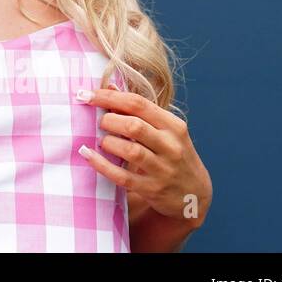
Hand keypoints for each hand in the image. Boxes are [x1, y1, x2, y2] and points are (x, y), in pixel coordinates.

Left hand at [76, 85, 212, 229]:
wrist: (194, 194)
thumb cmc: (172, 153)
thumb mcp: (164, 130)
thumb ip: (139, 110)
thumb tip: (110, 87)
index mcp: (173, 125)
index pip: (138, 103)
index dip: (109, 97)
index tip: (88, 94)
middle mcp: (171, 146)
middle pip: (134, 126)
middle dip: (109, 120)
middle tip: (98, 122)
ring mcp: (163, 169)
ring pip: (131, 151)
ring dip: (108, 142)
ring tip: (101, 140)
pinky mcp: (153, 189)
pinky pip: (123, 177)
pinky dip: (102, 165)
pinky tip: (88, 155)